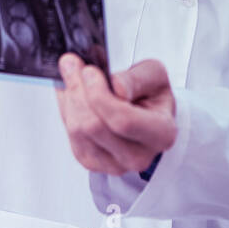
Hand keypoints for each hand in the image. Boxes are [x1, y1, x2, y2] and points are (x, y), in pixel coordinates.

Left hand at [55, 54, 176, 175]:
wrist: (145, 113)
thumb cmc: (152, 95)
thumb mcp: (154, 75)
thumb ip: (137, 78)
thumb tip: (116, 86)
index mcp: (161, 134)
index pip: (123, 121)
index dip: (100, 96)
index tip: (89, 71)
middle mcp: (139, 156)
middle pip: (94, 127)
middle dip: (79, 91)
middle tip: (72, 63)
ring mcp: (113, 164)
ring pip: (78, 131)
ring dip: (70, 98)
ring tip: (72, 74)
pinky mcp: (92, 162)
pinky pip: (70, 136)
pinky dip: (67, 109)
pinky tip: (72, 93)